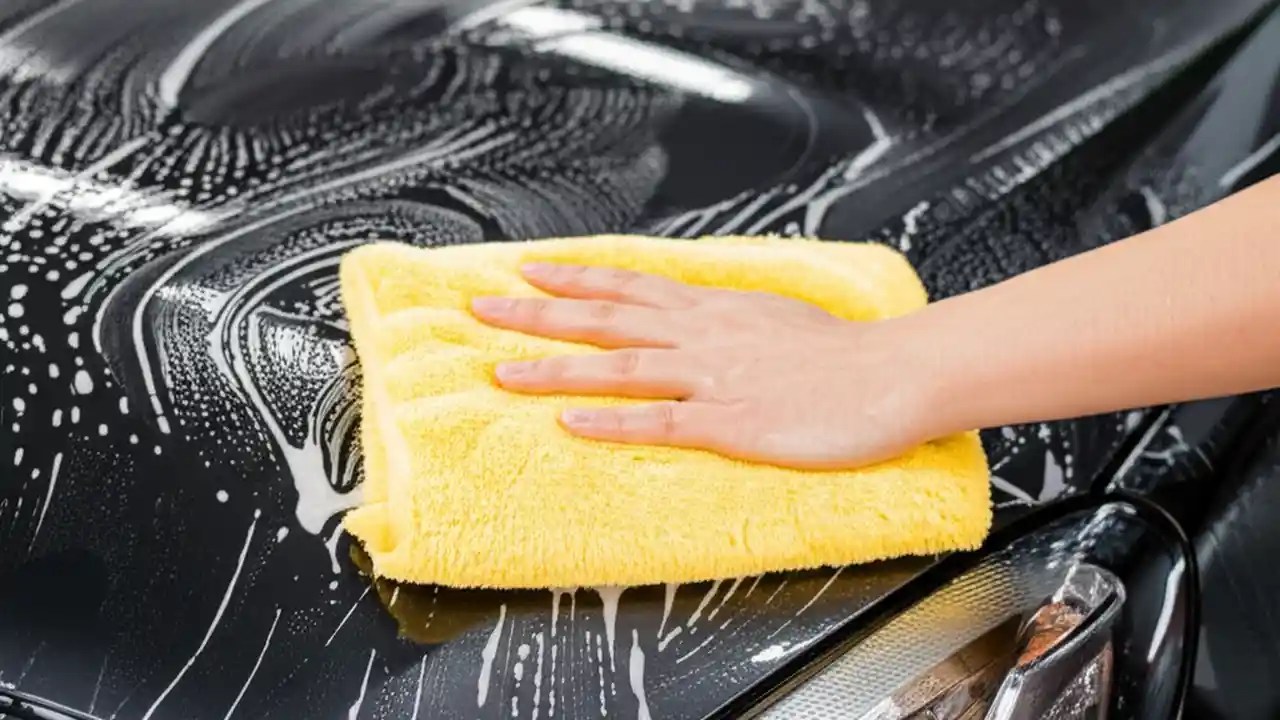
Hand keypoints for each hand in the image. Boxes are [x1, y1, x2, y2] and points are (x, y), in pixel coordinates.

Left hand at [470, 263, 937, 469]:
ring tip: (502, 371)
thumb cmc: (844, 354)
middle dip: (539, 315)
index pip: (630, 287)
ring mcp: (715, 380)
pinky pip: (662, 424)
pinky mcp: (734, 424)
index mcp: (715, 309)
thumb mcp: (775, 317)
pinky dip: (613, 422)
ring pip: (621, 369)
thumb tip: (696, 315)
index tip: (527, 272)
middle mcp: (703, 337)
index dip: (574, 279)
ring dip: (557, 368)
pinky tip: (571, 422)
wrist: (894, 375)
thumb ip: (729, 318)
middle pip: (607, 320)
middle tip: (482, 308)